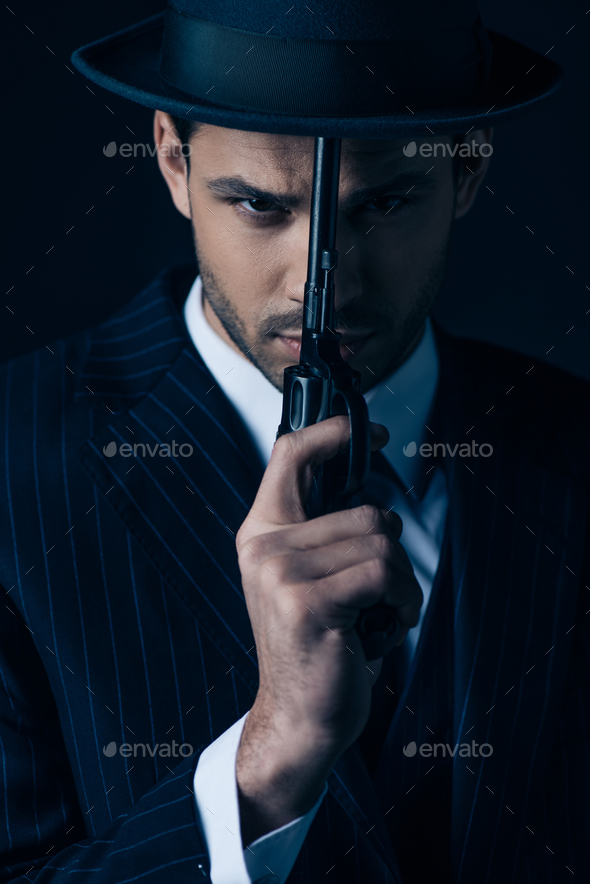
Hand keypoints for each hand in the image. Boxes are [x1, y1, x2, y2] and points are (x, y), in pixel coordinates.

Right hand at [234, 415, 421, 843]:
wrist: (300, 713)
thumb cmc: (318, 640)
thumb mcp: (310, 575)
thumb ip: (323, 528)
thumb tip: (365, 480)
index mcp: (262, 532)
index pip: (291, 455)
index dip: (333, 432)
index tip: (368, 430)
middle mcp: (264, 546)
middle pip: (366, 510)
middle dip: (393, 552)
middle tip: (381, 589)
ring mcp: (280, 573)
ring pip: (381, 540)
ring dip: (401, 580)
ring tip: (382, 610)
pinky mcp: (306, 602)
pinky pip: (384, 571)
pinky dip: (404, 598)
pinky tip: (389, 623)